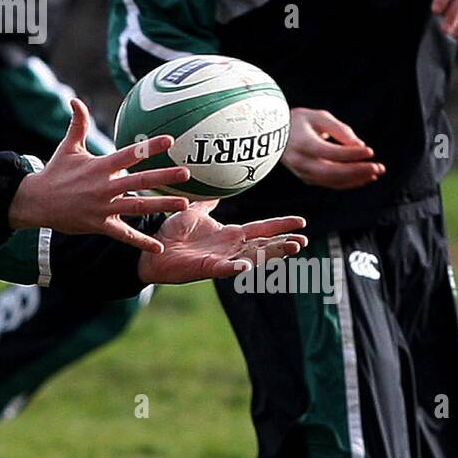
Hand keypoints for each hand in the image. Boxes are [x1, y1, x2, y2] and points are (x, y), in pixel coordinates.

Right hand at [8, 99, 191, 252]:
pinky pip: (124, 235)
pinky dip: (141, 242)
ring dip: (162, 206)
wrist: (37, 202)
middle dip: (164, 177)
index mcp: (100, 167)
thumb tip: (76, 100)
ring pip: (138, 208)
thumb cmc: (55, 172)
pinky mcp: (100, 225)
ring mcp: (103, 208)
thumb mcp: (68, 147)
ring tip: (184, 204)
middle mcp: (104, 187)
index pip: (129, 154)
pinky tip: (158, 248)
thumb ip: (78, 124)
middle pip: (139, 182)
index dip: (149, 147)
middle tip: (186, 173)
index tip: (170, 140)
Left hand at [139, 200, 307, 283]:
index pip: (262, 229)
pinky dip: (236, 266)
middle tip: (305, 240)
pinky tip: (247, 263)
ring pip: (253, 257)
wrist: (152, 249)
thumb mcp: (194, 212)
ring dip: (272, 254)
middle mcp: (230, 248)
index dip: (281, 225)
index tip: (302, 222)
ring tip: (292, 248)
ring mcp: (221, 259)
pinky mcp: (207, 268)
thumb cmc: (173, 233)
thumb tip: (217, 189)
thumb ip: (207, 203)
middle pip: (264, 245)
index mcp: (230, 235)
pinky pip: (224, 268)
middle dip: (284, 243)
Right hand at [282, 107, 383, 189]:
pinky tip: (364, 177)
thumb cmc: (300, 121)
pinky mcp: (307, 179)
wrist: (274, 134)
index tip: (370, 151)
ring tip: (376, 172)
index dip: (351, 154)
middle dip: (357, 171)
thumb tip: (359, 145)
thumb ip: (339, 129)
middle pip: (332, 172)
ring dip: (356, 179)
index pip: (330, 152)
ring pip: (333, 181)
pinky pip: (331, 183)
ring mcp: (303, 173)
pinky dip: (349, 182)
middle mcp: (301, 162)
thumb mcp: (318, 117)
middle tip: (379, 167)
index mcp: (301, 143)